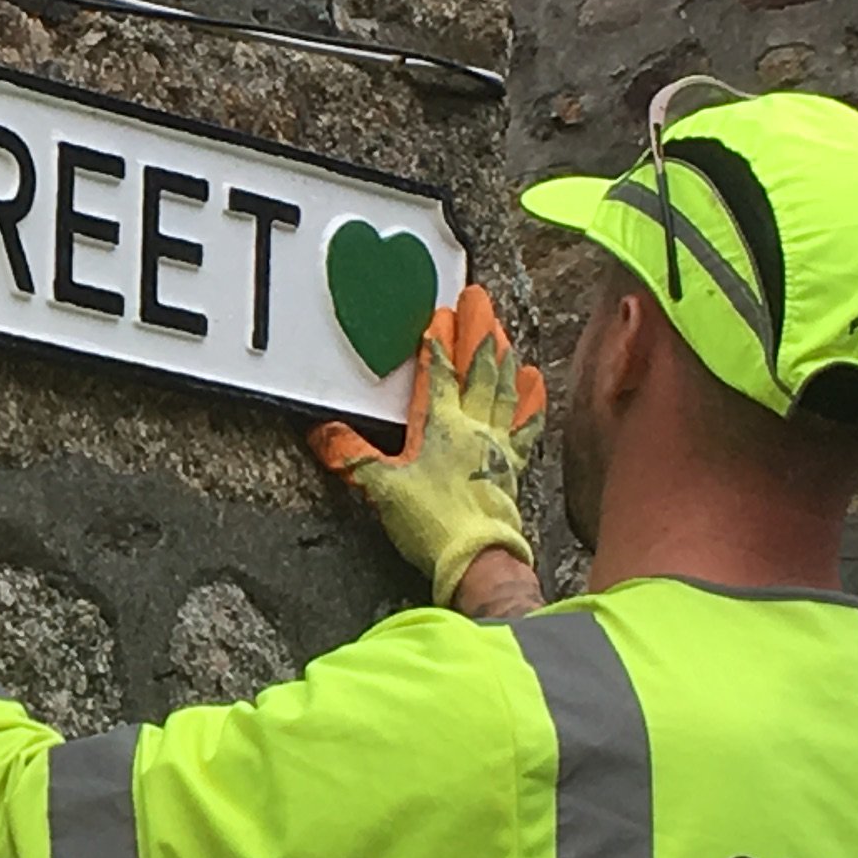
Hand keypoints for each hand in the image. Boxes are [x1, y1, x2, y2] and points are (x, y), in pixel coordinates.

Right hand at [305, 284, 548, 608]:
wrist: (478, 558)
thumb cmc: (434, 523)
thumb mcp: (381, 488)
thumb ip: (352, 458)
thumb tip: (322, 434)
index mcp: (441, 426)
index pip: (438, 373)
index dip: (438, 343)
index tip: (438, 316)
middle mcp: (474, 428)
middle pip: (478, 369)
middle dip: (478, 331)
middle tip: (479, 299)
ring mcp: (497, 445)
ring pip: (503, 389)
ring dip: (504, 357)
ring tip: (505, 331)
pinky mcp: (511, 467)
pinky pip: (525, 426)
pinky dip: (530, 402)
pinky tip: (536, 384)